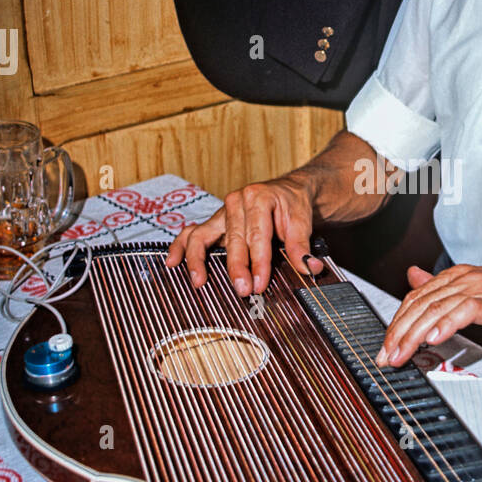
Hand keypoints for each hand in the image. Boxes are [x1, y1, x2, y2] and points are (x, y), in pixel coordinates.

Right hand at [165, 177, 322, 294]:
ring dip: (200, 260)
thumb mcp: (303, 221)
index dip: (259, 262)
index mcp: (258, 197)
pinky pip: (192, 233)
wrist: (289, 191)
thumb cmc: (294, 205)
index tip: (260, 284)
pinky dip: (181, 247)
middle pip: (232, 239)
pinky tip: (173, 263)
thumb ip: (302, 246)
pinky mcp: (215, 222)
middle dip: (236, 267)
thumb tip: (309, 268)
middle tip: (242, 290)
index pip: (257, 236)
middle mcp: (236, 202)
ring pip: (204, 235)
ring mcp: (222, 212)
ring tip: (199, 282)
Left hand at [376, 264, 481, 366]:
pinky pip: (466, 311)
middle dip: (398, 332)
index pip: (416, 297)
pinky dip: (446, 324)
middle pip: (421, 304)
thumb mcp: (476, 291)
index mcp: (458, 276)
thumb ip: (442, 287)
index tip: (385, 346)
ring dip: (414, 334)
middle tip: (386, 356)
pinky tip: (434, 338)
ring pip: (437, 309)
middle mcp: (466, 279)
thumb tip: (413, 275)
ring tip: (402, 354)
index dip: (396, 322)